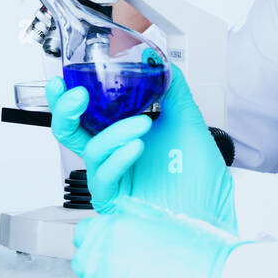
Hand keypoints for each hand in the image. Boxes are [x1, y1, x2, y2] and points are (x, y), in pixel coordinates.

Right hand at [47, 61, 236, 233]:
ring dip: (115, 132)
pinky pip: (104, 176)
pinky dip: (119, 157)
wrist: (211, 215)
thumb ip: (173, 90)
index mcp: (122, 134)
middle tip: (77, 94)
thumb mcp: (188, 122)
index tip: (66, 78)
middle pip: (70, 132)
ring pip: (91, 150)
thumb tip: (162, 62)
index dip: (70, 96)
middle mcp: (113, 155)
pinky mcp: (114, 201)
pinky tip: (137, 147)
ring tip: (144, 123)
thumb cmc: (200, 179)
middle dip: (66, 110)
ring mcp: (112, 178)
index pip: (86, 113)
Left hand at [73, 197, 245, 277]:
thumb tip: (120, 206)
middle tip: (129, 266)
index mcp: (115, 228)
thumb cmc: (202, 252)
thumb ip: (135, 213)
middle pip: (84, 261)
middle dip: (100, 262)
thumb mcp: (168, 219)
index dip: (97, 238)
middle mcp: (103, 256)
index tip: (110, 245)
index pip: (83, 233)